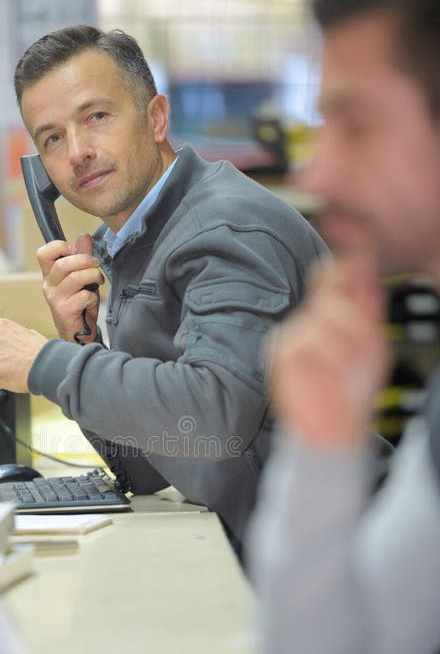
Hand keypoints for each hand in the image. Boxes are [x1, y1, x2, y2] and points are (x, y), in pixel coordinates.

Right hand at [37, 233, 102, 342]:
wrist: (78, 334)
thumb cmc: (79, 305)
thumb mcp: (81, 277)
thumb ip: (81, 256)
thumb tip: (83, 236)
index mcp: (50, 275)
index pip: (43, 253)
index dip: (59, 246)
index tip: (74, 250)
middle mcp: (49, 285)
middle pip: (63, 263)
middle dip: (85, 260)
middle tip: (96, 265)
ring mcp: (55, 299)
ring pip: (76, 277)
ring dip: (93, 276)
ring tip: (98, 281)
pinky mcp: (64, 310)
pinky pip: (84, 296)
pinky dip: (94, 297)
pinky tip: (92, 302)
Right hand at [269, 253, 390, 447]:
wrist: (333, 428)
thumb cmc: (352, 390)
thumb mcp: (373, 344)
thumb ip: (367, 306)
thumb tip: (362, 267)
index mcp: (334, 313)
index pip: (339, 272)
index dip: (349, 250)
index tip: (353, 226)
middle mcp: (312, 319)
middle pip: (335, 289)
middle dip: (355, 319)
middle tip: (363, 349)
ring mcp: (294, 334)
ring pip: (326, 317)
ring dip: (346, 345)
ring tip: (347, 371)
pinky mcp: (281, 351)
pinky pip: (308, 340)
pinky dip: (326, 360)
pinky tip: (327, 375)